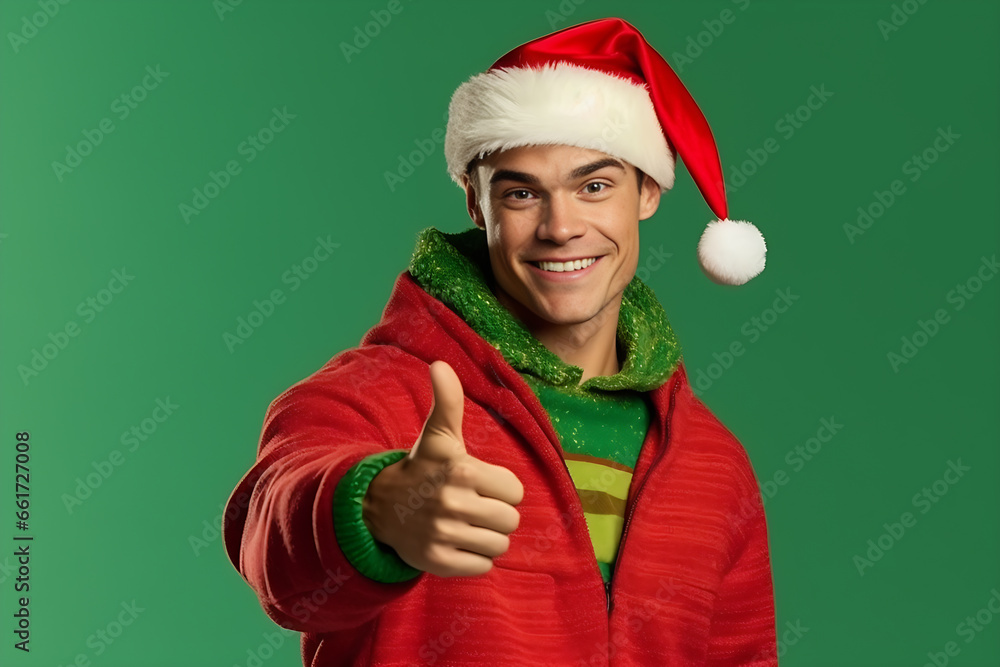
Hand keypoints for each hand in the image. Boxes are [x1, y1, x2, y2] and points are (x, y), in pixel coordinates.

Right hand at [363, 360, 522, 576]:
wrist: (379, 506)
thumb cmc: (422, 467)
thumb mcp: (438, 435)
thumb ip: (448, 401)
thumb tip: (440, 364)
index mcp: (462, 470)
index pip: (515, 491)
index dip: (501, 488)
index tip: (479, 483)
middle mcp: (452, 503)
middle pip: (509, 521)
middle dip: (496, 514)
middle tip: (472, 505)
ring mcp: (443, 535)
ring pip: (498, 546)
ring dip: (486, 537)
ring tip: (465, 524)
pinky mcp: (437, 562)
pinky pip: (482, 567)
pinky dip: (474, 559)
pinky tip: (456, 542)